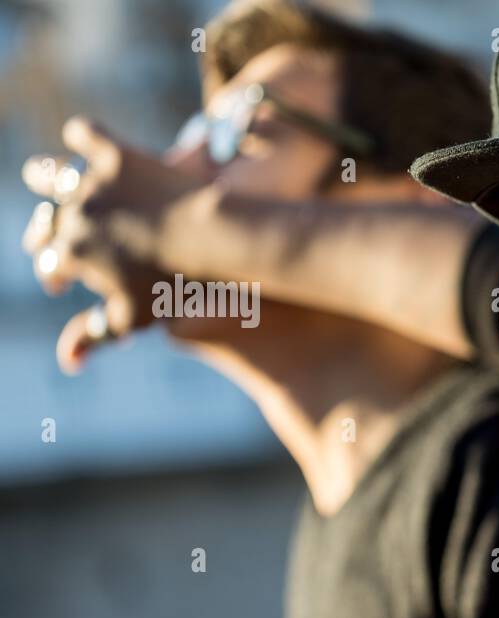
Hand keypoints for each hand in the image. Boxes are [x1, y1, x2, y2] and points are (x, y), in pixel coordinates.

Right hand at [21, 116, 208, 372]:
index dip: (55, 273)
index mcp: (71, 253)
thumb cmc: (180, 286)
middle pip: (44, 220)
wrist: (215, 239)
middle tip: (50, 232)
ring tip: (47, 179)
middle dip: (45, 231)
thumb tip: (68, 363)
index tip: (60, 279)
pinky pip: (86, 135)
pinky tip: (83, 138)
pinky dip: (82, 136)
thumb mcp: (136, 315)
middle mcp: (71, 214)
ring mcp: (91, 181)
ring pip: (48, 174)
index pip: (49, 263)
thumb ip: (98, 334)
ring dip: (45, 178)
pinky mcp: (116, 153)